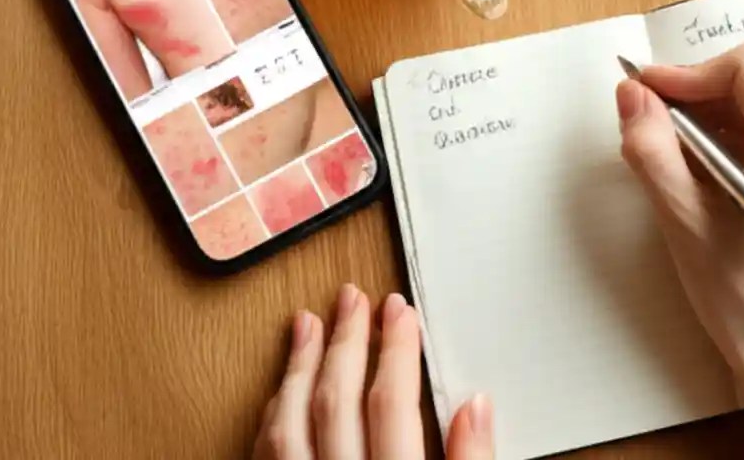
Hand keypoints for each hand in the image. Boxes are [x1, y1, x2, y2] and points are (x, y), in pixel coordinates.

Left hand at [254, 285, 492, 459]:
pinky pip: (266, 451)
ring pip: (290, 424)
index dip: (397, 352)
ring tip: (308, 322)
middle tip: (353, 299)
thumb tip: (476, 405)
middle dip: (346, 342)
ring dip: (299, 367)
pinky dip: (275, 413)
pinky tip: (283, 388)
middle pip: (335, 402)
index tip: (400, 312)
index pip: (391, 404)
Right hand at [616, 43, 743, 381]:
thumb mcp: (681, 219)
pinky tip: (698, 176)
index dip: (693, 72)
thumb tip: (633, 94)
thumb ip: (652, 148)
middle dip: (695, 97)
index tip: (650, 93)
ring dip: (706, 121)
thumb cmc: (738, 294)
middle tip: (648, 126)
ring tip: (670, 161)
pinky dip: (725, 140)